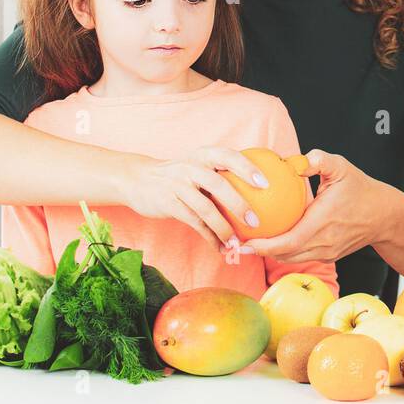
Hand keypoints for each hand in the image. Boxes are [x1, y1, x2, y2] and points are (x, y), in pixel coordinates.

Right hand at [119, 146, 265, 245]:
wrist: (138, 179)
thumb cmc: (179, 174)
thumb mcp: (197, 165)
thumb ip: (221, 172)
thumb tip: (260, 188)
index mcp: (203, 155)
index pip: (228, 156)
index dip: (247, 168)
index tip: (265, 183)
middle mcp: (191, 167)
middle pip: (218, 184)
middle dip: (239, 204)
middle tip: (256, 222)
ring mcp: (178, 185)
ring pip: (205, 208)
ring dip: (224, 228)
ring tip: (238, 243)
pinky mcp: (168, 203)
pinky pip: (193, 222)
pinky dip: (209, 236)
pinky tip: (220, 248)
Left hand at [246, 149, 395, 263]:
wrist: (384, 216)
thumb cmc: (361, 189)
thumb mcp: (342, 168)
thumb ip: (319, 160)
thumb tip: (294, 159)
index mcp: (323, 221)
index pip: (289, 240)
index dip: (265, 245)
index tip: (246, 241)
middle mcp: (325, 241)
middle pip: (286, 254)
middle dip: (260, 252)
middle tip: (238, 243)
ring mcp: (328, 251)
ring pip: (293, 258)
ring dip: (271, 254)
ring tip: (251, 245)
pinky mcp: (330, 255)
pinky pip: (303, 256)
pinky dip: (286, 252)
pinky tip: (274, 242)